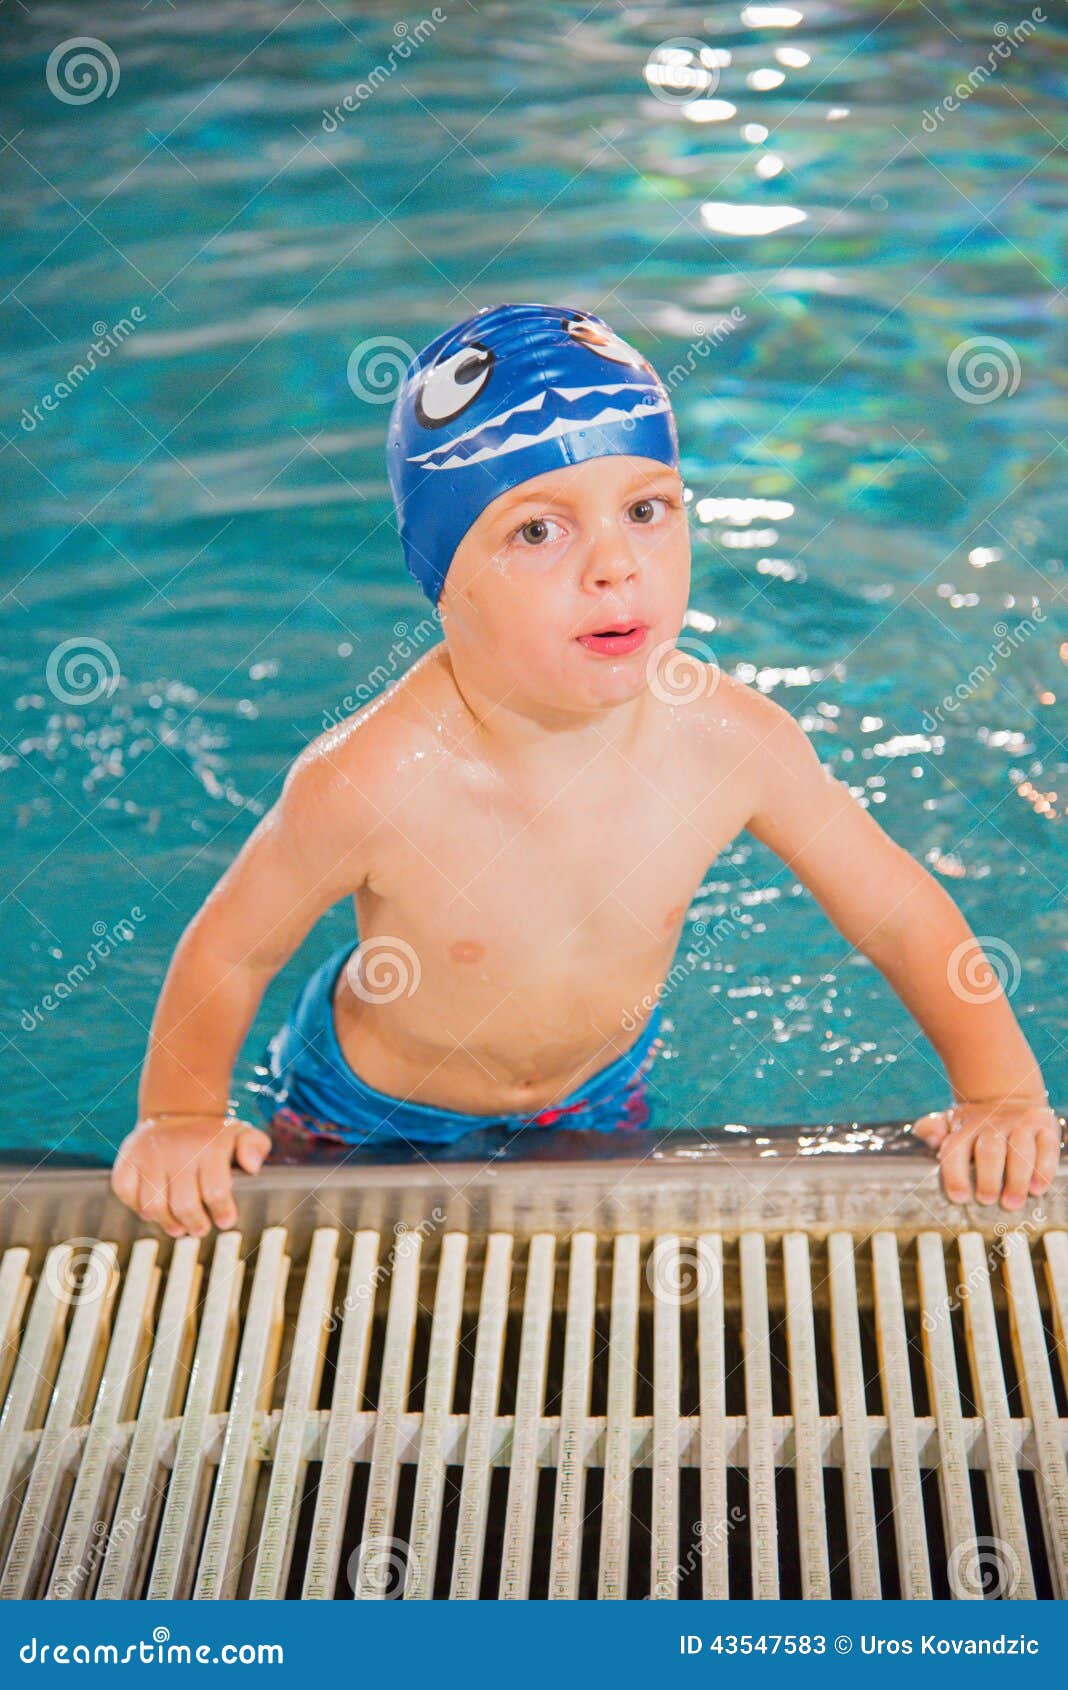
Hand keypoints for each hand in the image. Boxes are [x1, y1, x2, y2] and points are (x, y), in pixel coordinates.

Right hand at [110, 1113, 271, 1236]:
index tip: (225, 1221)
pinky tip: (153, 1210)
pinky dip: (136, 1208)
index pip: (216, 1191)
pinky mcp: (126, 1158)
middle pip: (184, 1205)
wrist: (177, 1112)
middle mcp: (178, 1150)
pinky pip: (125, 1192)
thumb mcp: (242, 1133)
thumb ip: (255, 1147)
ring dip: (167, 1223)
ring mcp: (149, 1154)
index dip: (222, 1213)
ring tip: (178, 1227)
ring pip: (153, 1206)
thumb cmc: (213, 1135)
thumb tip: (252, 1167)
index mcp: (210, 1146)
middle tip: (200, 1229)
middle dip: (196, 1225)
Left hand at [912, 1098, 1063, 1209]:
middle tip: (987, 1200)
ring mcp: (1021, 1124)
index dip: (955, 1174)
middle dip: (988, 1178)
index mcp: (966, 1127)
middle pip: (990, 1150)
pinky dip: (1043, 1169)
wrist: (1009, 1096)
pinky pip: (1047, 1146)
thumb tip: (925, 1132)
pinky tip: (1037, 1189)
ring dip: (1017, 1179)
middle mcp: (993, 1124)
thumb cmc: (975, 1125)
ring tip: (1011, 1203)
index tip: (959, 1198)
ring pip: (1020, 1149)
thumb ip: (932, 1130)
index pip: (956, 1149)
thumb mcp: (950, 1123)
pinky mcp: (1045, 1126)